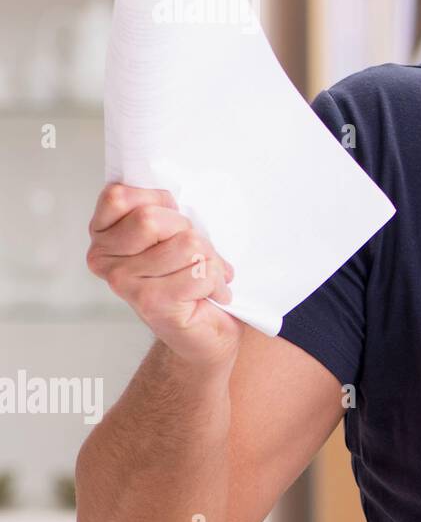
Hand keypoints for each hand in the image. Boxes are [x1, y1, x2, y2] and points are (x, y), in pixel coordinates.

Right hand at [86, 184, 242, 370]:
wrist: (204, 333)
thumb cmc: (189, 275)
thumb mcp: (173, 230)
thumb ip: (162, 208)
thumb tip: (179, 188)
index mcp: (102, 233)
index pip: (121, 195)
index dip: (160, 201)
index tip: (173, 223)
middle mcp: (103, 258)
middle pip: (154, 219)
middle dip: (189, 232)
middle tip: (194, 255)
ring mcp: (123, 282)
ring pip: (186, 244)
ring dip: (208, 259)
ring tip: (203, 277)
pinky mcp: (151, 302)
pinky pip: (200, 272)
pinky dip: (217, 282)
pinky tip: (211, 295)